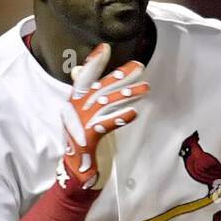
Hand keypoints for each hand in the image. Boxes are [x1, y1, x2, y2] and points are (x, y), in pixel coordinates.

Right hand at [58, 43, 147, 190]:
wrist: (76, 171)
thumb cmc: (84, 142)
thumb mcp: (85, 115)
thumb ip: (86, 94)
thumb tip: (80, 69)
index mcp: (74, 104)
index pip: (83, 79)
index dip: (94, 63)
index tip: (105, 48)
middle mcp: (75, 111)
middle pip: (99, 88)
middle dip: (120, 76)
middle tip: (140, 66)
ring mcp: (80, 125)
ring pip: (106, 104)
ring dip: (127, 94)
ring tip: (146, 89)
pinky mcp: (87, 139)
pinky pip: (105, 125)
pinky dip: (119, 118)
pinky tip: (133, 113)